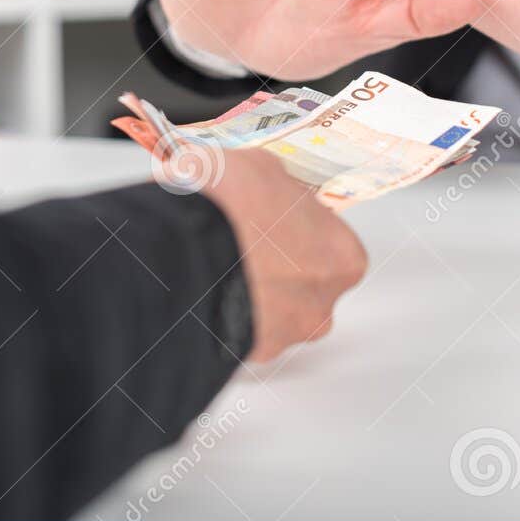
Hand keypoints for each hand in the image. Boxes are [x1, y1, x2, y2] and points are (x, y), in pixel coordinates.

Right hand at [204, 150, 367, 361]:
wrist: (177, 252)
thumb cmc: (228, 210)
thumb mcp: (260, 166)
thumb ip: (278, 186)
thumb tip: (270, 189)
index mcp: (342, 257)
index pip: (330, 244)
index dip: (296, 228)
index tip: (270, 220)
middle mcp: (320, 305)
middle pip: (304, 285)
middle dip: (275, 267)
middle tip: (241, 243)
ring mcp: (281, 336)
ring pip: (268, 314)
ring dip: (246, 294)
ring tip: (212, 264)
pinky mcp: (239, 354)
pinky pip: (233, 332)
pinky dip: (219, 314)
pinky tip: (198, 288)